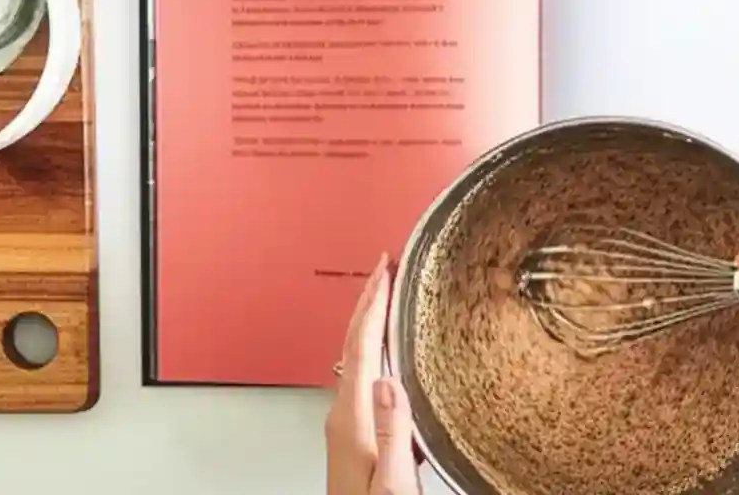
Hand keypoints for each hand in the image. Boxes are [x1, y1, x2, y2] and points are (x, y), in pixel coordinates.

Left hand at [325, 254, 420, 494]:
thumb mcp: (392, 481)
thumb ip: (392, 432)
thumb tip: (388, 379)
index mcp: (353, 420)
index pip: (362, 345)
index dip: (373, 301)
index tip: (384, 267)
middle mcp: (345, 418)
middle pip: (354, 345)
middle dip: (369, 301)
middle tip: (384, 266)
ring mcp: (349, 427)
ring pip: (359, 358)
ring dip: (372, 322)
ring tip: (387, 295)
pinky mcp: (358, 436)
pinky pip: (365, 376)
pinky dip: (376, 349)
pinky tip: (387, 351)